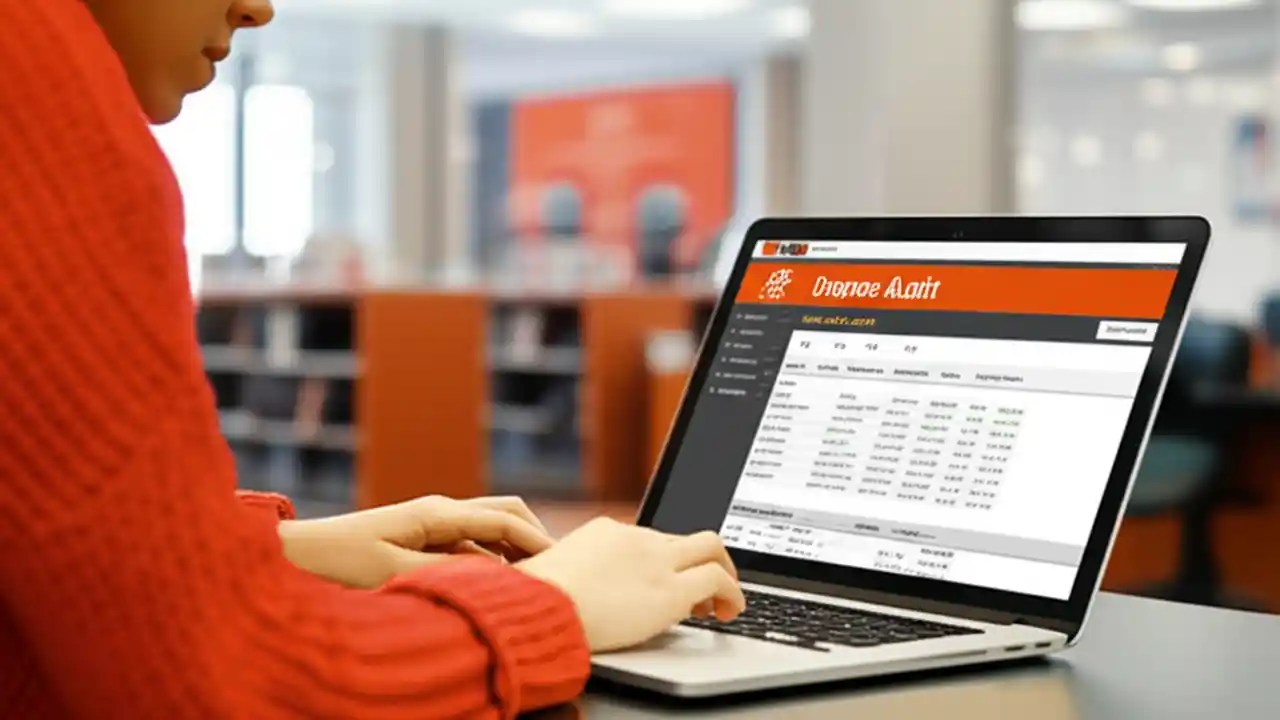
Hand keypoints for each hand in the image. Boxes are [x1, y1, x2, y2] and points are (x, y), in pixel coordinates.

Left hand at [279, 495, 554, 588]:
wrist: (298, 554)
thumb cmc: (340, 562)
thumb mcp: (398, 573)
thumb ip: (450, 572)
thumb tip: (497, 573)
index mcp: (438, 512)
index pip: (504, 521)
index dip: (538, 542)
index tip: (564, 565)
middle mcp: (440, 511)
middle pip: (505, 514)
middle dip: (535, 537)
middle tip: (559, 569)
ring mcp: (432, 524)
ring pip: (490, 531)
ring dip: (514, 551)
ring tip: (535, 581)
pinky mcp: (422, 540)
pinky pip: (470, 546)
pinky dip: (492, 561)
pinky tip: (496, 586)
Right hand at [517, 518, 745, 651]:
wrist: (537, 607)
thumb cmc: (531, 599)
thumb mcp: (547, 573)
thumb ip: (570, 575)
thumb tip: (567, 592)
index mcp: (606, 532)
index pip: (650, 540)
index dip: (665, 563)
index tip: (664, 582)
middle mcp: (636, 539)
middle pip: (686, 537)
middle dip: (704, 559)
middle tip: (704, 589)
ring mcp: (657, 562)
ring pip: (712, 547)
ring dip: (725, 574)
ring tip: (722, 604)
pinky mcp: (671, 591)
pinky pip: (719, 580)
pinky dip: (733, 595)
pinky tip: (729, 613)